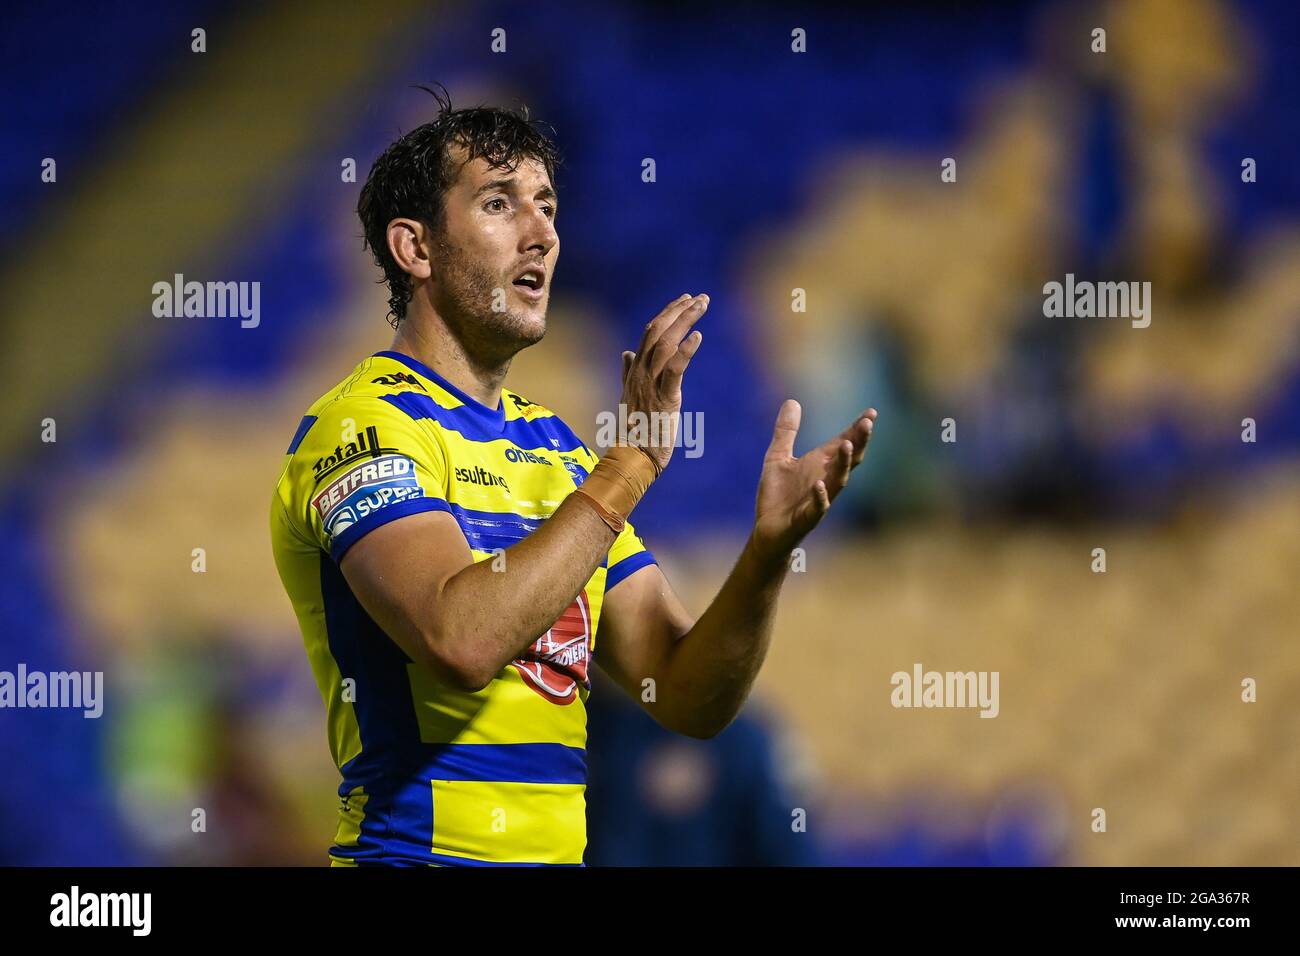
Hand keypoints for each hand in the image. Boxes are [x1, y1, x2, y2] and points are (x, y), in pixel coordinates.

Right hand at [618, 293, 707, 471]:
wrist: (634, 456)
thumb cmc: (636, 428)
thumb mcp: (630, 395)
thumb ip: (628, 371)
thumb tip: (626, 353)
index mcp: (636, 370)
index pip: (650, 332)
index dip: (667, 313)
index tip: (684, 299)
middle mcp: (641, 372)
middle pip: (658, 331)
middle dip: (679, 311)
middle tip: (700, 297)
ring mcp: (651, 384)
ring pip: (665, 343)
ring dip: (684, 321)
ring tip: (702, 306)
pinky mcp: (665, 398)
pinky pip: (673, 370)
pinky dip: (685, 351)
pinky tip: (697, 337)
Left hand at [753, 400, 877, 557]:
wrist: (767, 530)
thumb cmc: (777, 496)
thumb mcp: (777, 457)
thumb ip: (786, 431)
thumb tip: (792, 401)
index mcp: (820, 464)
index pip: (844, 443)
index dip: (856, 429)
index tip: (871, 412)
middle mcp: (825, 479)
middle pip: (848, 459)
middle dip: (858, 441)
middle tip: (868, 423)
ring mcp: (819, 499)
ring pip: (838, 481)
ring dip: (843, 464)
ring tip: (846, 445)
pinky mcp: (807, 518)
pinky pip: (818, 507)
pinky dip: (821, 496)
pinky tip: (819, 485)